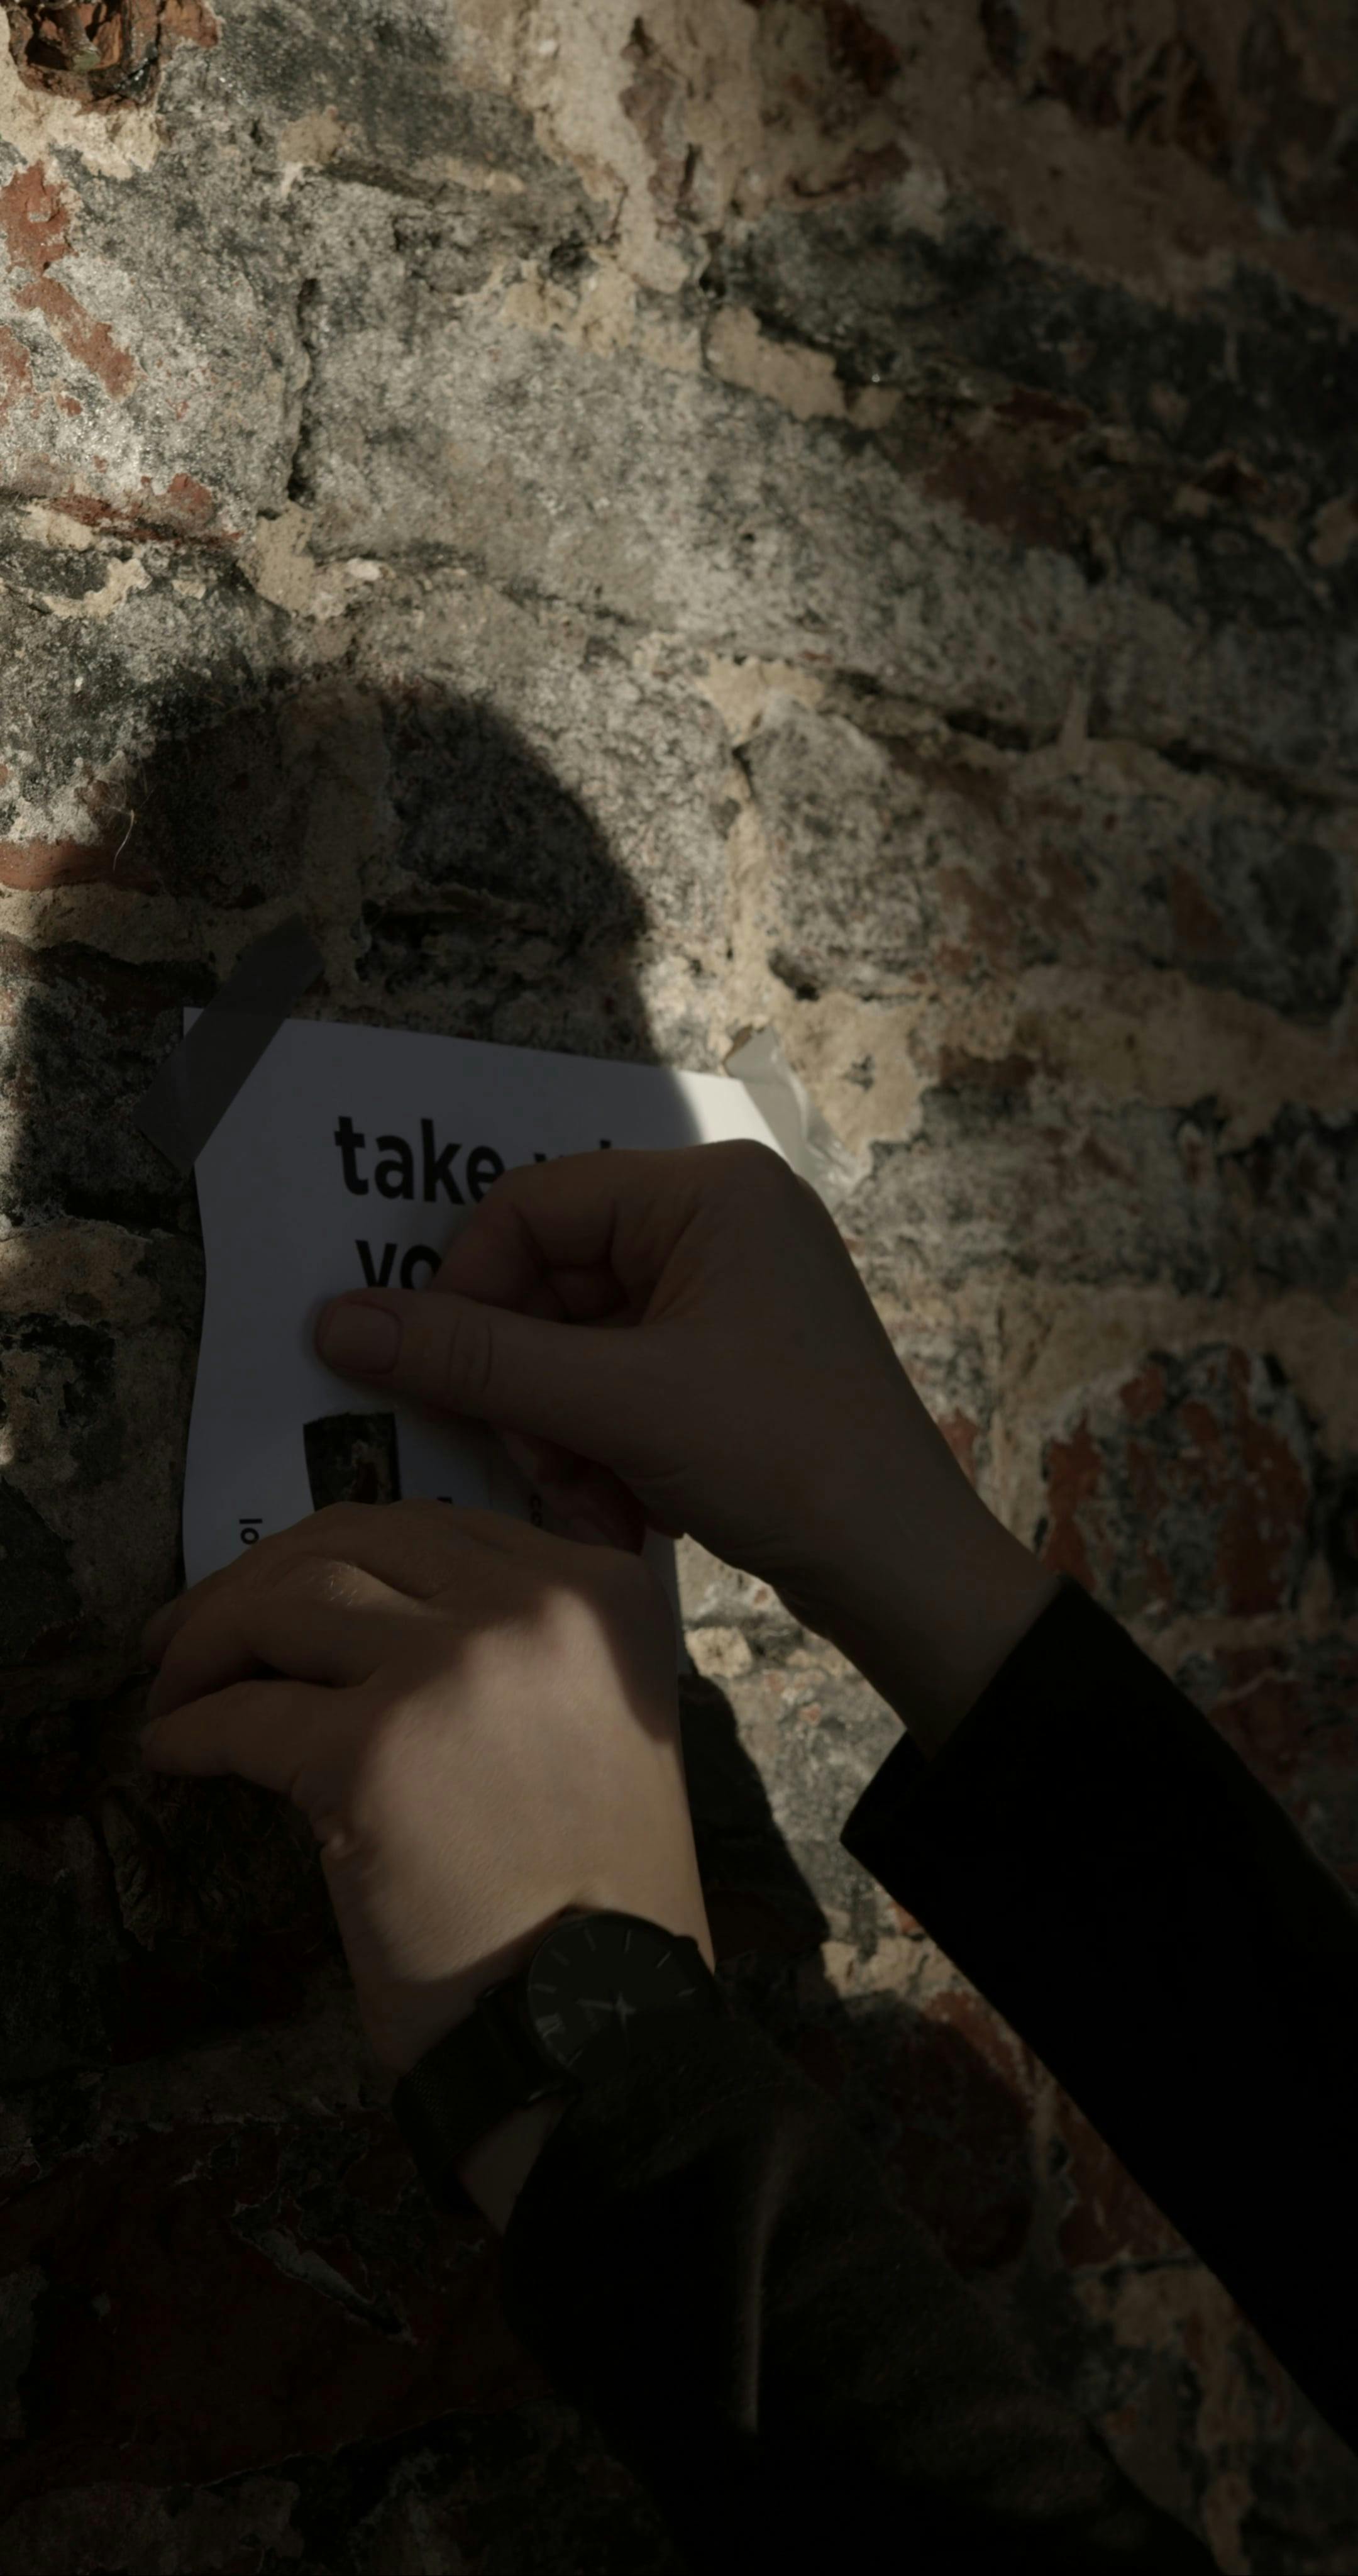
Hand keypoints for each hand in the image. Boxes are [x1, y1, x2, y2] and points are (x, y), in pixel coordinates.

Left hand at [138, 1500, 712, 2221]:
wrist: (602, 2024)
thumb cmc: (593, 1894)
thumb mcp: (592, 1717)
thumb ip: (512, 1641)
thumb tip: (352, 1604)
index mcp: (602, 1592)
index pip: (429, 1525)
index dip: (328, 1552)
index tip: (269, 1591)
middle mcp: (536, 1608)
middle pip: (349, 1540)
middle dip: (251, 1581)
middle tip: (185, 1635)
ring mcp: (452, 1671)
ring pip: (286, 1602)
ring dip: (207, 1645)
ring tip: (174, 1694)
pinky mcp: (371, 1752)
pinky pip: (242, 1714)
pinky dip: (190, 1731)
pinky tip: (173, 1754)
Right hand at [313, 1142, 1055, 1747]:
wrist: (906, 1569)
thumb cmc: (788, 1460)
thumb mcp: (615, 1406)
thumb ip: (473, 1360)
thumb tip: (336, 1322)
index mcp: (709, 1191)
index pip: (528, 1207)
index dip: (466, 1295)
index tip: (440, 1383)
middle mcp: (722, 1221)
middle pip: (549, 1283)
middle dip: (530, 1393)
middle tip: (537, 1471)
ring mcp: (729, 1292)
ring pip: (577, 1348)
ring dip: (564, 1437)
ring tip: (596, 1507)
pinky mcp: (730, 1359)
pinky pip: (621, 1383)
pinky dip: (607, 1450)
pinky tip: (632, 1512)